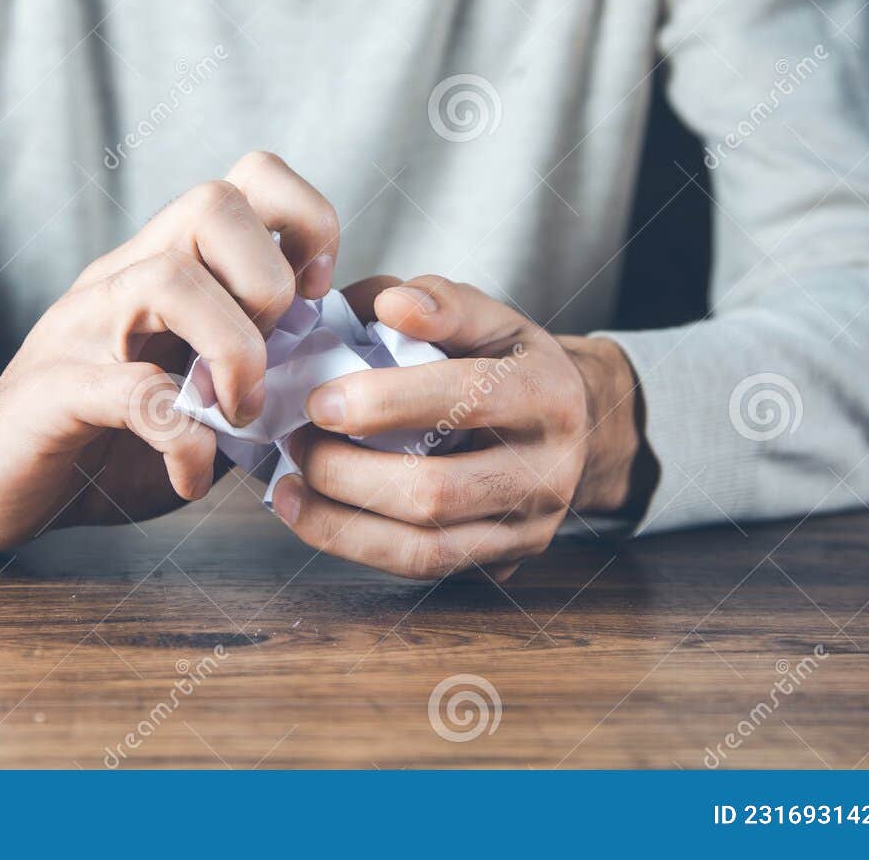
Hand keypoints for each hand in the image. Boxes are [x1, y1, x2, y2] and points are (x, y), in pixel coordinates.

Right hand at [0, 152, 339, 550]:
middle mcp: (124, 277)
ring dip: (231, 351)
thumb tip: (357, 336)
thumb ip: (267, 357)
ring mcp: (83, 328)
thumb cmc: (112, 435)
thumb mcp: (203, 385)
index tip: (317, 296)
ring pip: (167, 280)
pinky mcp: (52, 392)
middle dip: (268, 281)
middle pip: (212, 202)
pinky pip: (126, 389)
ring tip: (237, 414)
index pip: (248, 179)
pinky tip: (191, 473)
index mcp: (169, 265)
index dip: (304, 221)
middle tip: (268, 357)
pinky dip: (178, 435)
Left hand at [273, 275, 652, 580]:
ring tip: (289, 487)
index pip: (469, 399)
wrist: (579, 429)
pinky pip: (421, 567)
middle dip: (347, 472)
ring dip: (340, 522)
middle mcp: (547, 471)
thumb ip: (441, 302)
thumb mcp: (491, 317)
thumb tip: (389, 304)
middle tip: (296, 440)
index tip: (319, 400)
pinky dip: (357, 546)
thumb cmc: (513, 364)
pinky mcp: (503, 560)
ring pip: (424, 547)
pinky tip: (313, 516)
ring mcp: (528, 528)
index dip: (387, 402)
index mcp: (546, 394)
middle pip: (436, 490)